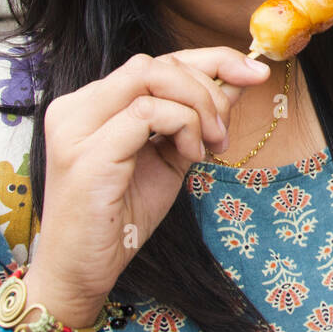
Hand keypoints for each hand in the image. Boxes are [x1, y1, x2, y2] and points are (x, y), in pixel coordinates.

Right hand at [30, 48, 271, 313]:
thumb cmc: (121, 218)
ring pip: (151, 75)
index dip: (211, 59)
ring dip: (198, 104)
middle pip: (156, 62)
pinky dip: (183, 126)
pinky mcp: (86, 154)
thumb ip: (195, 118)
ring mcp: (76, 127)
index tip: (256, 71)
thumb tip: (236, 80)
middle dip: (210, 84)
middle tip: (225, 129)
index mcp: (93, 104)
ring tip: (211, 143)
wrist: (81, 272)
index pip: (157, 62)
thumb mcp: (170, 157)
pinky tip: (191, 156)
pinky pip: (148, 113)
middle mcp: (78, 106)